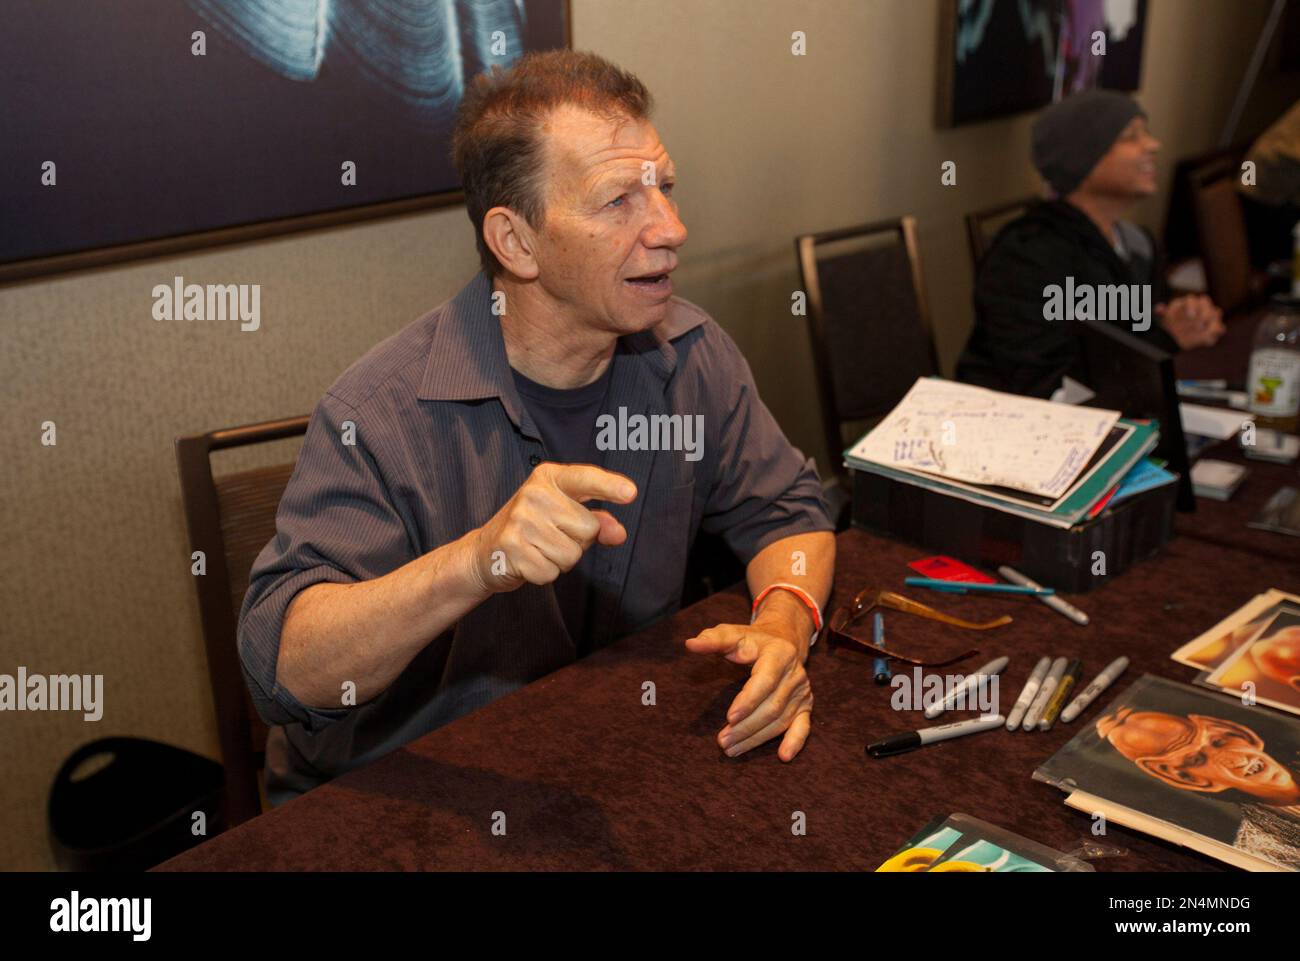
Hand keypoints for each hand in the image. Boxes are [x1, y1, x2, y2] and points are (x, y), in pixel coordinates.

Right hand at [470, 462, 635, 593]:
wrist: (485, 551)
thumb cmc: (532, 530)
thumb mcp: (564, 517)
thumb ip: (596, 521)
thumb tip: (618, 533)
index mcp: (548, 478)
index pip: (585, 479)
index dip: (609, 486)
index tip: (630, 493)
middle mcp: (534, 494)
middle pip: (587, 528)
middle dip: (577, 541)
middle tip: (551, 537)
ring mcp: (520, 520)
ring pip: (571, 555)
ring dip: (560, 560)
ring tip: (539, 549)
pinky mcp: (512, 547)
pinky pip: (551, 572)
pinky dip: (544, 574)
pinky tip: (528, 561)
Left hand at [685, 621, 812, 761]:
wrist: (782, 642)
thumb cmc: (751, 641)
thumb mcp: (732, 634)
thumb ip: (712, 640)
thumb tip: (690, 644)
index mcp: (779, 653)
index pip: (765, 681)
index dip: (748, 700)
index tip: (729, 717)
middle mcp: (795, 674)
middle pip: (771, 706)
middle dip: (746, 726)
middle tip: (722, 740)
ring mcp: (802, 692)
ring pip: (780, 720)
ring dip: (756, 738)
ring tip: (731, 749)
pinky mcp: (805, 706)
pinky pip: (803, 727)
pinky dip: (794, 742)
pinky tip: (783, 756)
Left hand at [1156, 295, 1224, 349]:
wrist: (1179, 335)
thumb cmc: (1174, 322)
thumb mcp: (1167, 317)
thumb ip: (1164, 312)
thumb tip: (1158, 308)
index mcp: (1190, 302)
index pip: (1192, 300)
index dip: (1192, 306)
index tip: (1189, 316)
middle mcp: (1202, 307)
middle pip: (1208, 306)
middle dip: (1205, 314)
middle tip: (1199, 324)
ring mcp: (1210, 317)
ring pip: (1217, 314)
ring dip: (1213, 323)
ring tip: (1205, 331)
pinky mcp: (1214, 327)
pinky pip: (1220, 328)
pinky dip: (1215, 333)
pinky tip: (1208, 340)